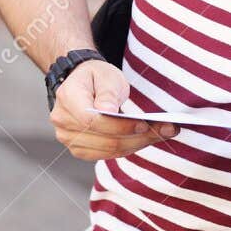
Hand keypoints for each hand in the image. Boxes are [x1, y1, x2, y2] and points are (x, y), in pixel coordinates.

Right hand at [50, 60, 177, 161]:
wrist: (84, 84)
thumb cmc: (97, 77)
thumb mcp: (106, 75)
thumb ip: (107, 93)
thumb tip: (108, 112)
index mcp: (67, 98)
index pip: (93, 122)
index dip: (120, 126)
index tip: (144, 124)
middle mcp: (63, 122)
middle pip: (104, 139)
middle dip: (138, 136)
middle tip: (167, 129)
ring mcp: (69, 139)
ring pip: (109, 150)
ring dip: (138, 144)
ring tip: (162, 133)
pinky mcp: (80, 149)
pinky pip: (108, 154)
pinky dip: (129, 148)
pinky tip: (146, 139)